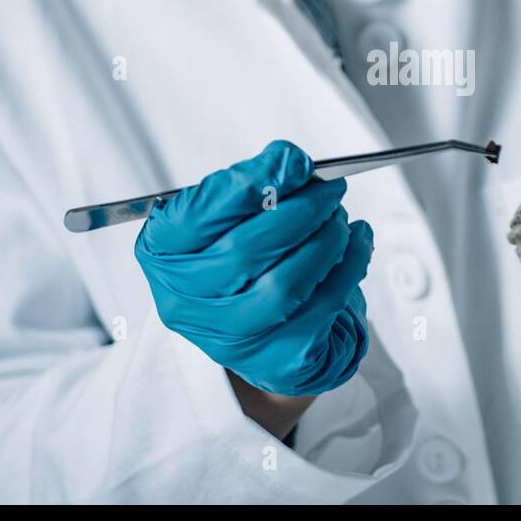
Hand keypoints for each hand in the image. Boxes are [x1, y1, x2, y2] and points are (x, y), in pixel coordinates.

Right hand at [135, 140, 371, 396]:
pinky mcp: (277, 359)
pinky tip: (357, 242)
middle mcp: (185, 303)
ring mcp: (229, 339)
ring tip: (338, 217)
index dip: (248, 184)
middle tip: (330, 188)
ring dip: (325, 240)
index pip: (195, 216)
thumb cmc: (240, 260)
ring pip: (284, 285)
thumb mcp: (226, 217)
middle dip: (299, 211)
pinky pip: (321, 308)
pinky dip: (349, 267)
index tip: (292, 160)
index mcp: (162, 255)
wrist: (262, 329)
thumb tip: (292, 163)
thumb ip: (251, 188)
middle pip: (244, 251)